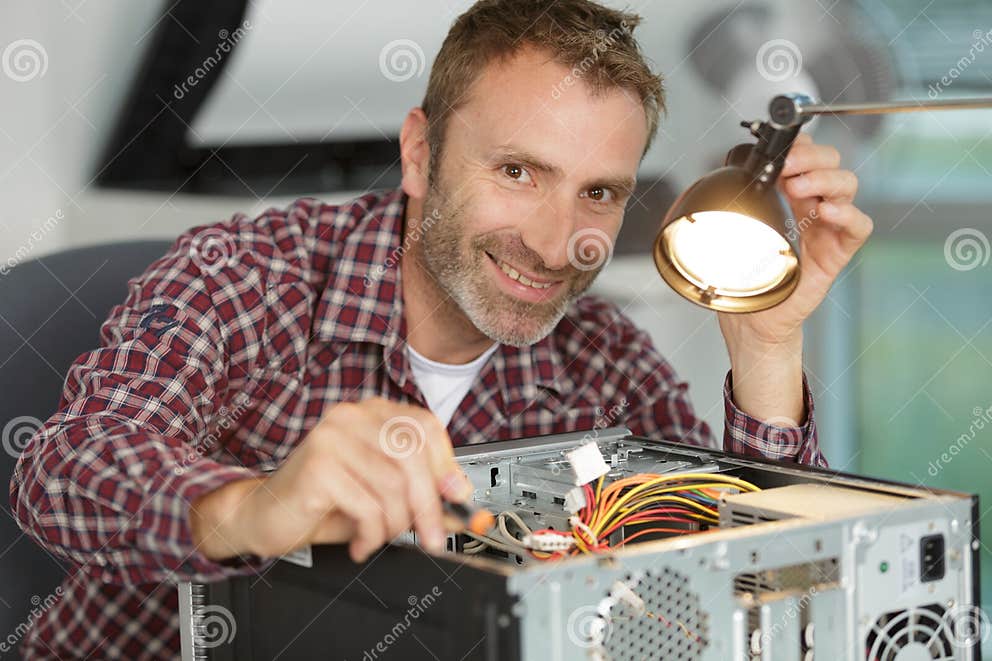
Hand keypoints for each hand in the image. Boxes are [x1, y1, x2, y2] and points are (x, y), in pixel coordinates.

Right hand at [190, 397, 473, 562]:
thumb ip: (418, 485)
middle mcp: (351, 417)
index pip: (425, 427)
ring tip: (380, 536)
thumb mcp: (380, 490)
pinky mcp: (318, 467)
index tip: (456, 496)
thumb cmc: (322, 500)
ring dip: (395, 524)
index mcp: (371, 413)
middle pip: (413, 456)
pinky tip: (360, 542)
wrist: (264, 514)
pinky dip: (372, 534)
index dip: (446, 463)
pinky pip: (368, 506)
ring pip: (394, 485)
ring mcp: (332, 438)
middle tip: (432, 536)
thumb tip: (460, 493)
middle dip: (428, 504)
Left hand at [718, 132, 872, 348]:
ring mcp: (828, 226)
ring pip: (847, 185)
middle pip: (831, 162)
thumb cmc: (746, 274)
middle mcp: (811, 205)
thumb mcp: (731, 230)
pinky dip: (847, 214)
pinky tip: (825, 213)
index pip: (807, 154)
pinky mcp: (838, 251)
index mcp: (788, 195)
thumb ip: (734, 200)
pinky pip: (859, 226)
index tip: (780, 150)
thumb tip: (725, 170)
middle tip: (787, 167)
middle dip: (811, 156)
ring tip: (797, 189)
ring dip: (824, 179)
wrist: (754, 317)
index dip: (800, 146)